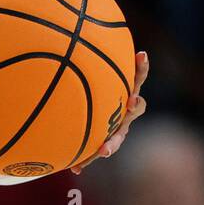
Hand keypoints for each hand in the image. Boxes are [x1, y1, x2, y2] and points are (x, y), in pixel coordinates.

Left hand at [73, 51, 148, 174]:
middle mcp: (126, 111)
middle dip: (135, 104)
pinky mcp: (106, 144)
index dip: (141, 67)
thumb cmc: (89, 94)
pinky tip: (75, 169)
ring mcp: (118, 129)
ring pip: (118, 137)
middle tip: (133, 101)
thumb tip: (62, 35)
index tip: (141, 54)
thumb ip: (80, 62)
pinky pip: (96, 153)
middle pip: (137, 108)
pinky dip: (87, 159)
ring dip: (112, 143)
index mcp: (124, 91)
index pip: (138, 76)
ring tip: (104, 149)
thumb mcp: (86, 79)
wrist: (88, 118)